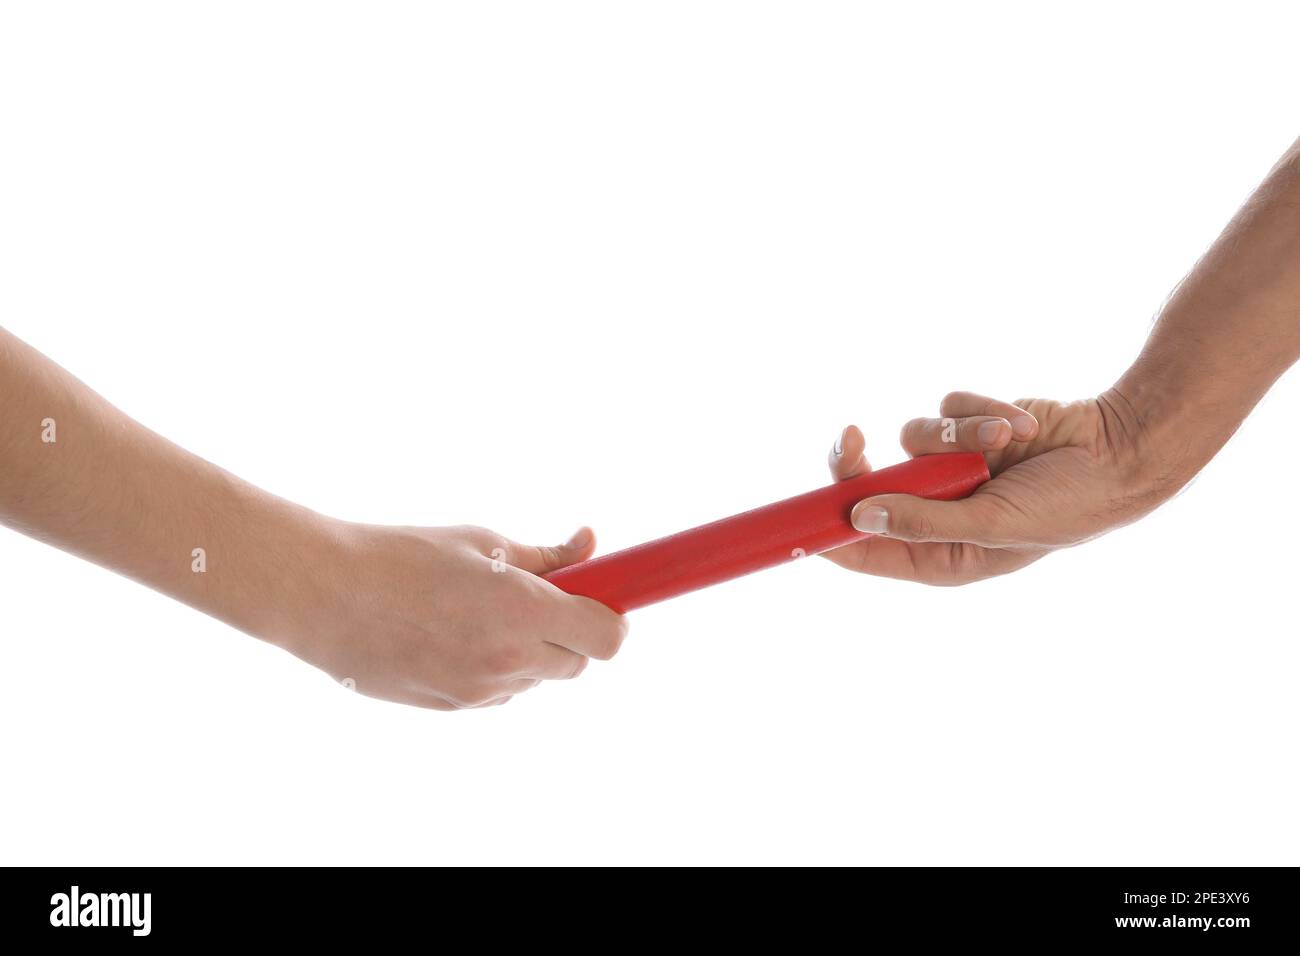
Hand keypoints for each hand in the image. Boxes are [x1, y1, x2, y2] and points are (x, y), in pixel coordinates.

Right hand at [270, 521, 627, 708]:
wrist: (324, 595)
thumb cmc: (403, 555)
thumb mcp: (481, 542)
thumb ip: (545, 556)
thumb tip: (589, 545)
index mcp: (523, 611)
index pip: (607, 639)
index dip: (611, 621)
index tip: (602, 602)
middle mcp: (508, 660)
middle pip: (576, 664)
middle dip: (569, 634)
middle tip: (540, 600)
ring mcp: (478, 691)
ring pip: (533, 679)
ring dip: (527, 652)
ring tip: (478, 611)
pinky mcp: (449, 708)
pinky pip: (494, 692)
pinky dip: (491, 669)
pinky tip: (450, 635)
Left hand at [823, 389, 1178, 584]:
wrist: (1121, 449)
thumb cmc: (1066, 505)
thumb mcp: (994, 524)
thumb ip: (926, 521)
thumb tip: (861, 515)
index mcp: (940, 555)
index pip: (864, 551)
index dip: (826, 533)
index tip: (798, 511)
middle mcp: (938, 512)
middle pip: (868, 486)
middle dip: (859, 462)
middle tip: (849, 437)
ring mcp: (953, 469)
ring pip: (911, 439)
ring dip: (958, 434)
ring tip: (1007, 439)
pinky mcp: (968, 430)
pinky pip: (945, 406)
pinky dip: (980, 410)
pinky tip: (1022, 422)